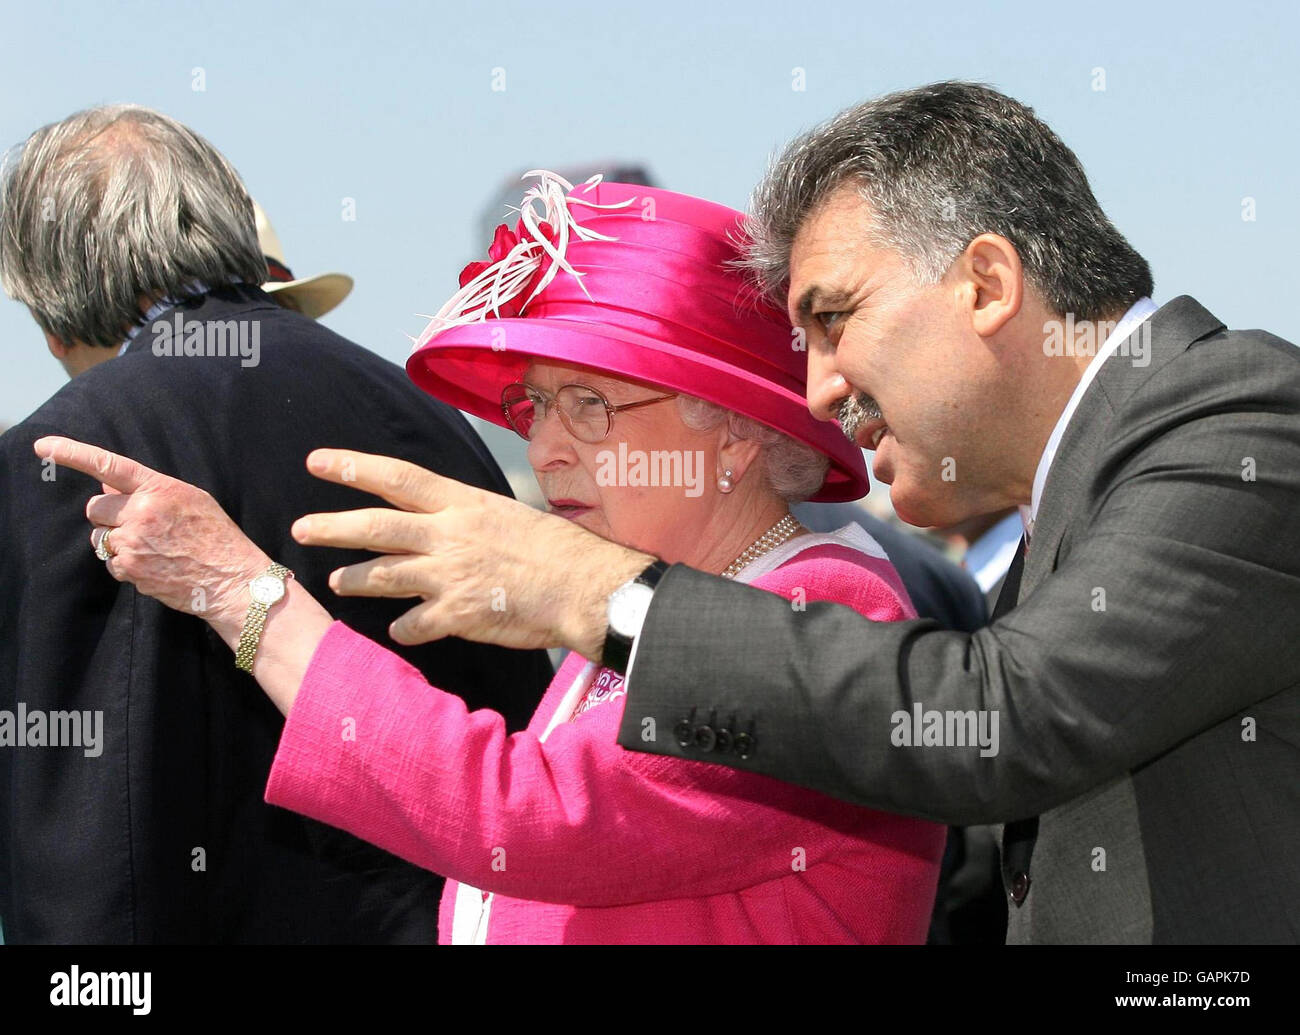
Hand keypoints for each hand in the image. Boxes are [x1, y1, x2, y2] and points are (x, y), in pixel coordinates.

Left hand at [33, 436, 271, 640]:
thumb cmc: (217, 537)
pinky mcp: (130, 570)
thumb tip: (109, 487)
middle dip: (108, 517)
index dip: (72, 453)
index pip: (108, 465)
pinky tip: (154, 565)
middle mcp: (142, 512)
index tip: (43, 445)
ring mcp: (133, 543)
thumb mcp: (191, 500)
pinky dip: (126, 565)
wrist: (232, 579)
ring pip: (100, 538)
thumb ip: (149, 490)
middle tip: (137, 526)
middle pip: (95, 509)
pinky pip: (111, 562)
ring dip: (117, 541)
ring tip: (152, 548)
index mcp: (159, 489)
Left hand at [293, 448, 654, 657]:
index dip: (353, 467)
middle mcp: (448, 535)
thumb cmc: (558, 551)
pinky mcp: (456, 616)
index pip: (397, 478)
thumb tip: (446, 525)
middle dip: (331, 527)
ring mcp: (448, 576)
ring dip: (355, 579)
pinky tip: (400, 631)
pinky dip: (403, 629)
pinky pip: (414, 624)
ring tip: (337, 582)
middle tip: (300, 528)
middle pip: (374, 527)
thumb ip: (469, 520)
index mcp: (463, 504)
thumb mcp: (508, 516)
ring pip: (383, 575)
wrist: (585, 588)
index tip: (318, 461)